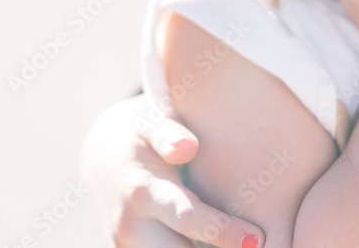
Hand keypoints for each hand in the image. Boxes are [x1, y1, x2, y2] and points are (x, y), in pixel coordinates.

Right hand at [80, 95, 262, 246]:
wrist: (101, 158)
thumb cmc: (141, 134)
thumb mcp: (150, 123)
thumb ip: (169, 133)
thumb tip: (187, 147)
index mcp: (143, 191)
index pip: (187, 218)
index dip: (223, 232)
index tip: (257, 239)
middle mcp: (132, 227)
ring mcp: (127, 246)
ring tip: (246, 247)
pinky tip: (217, 245)